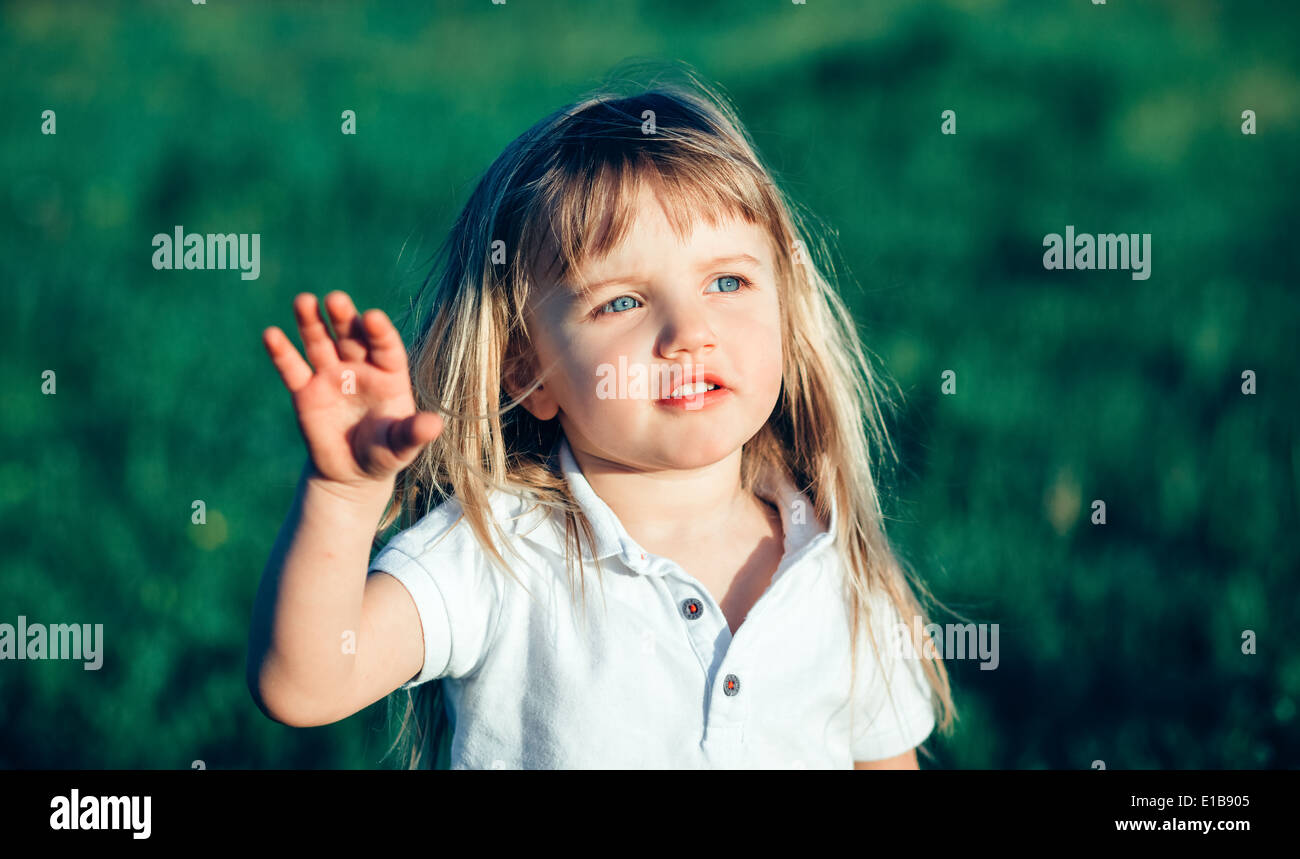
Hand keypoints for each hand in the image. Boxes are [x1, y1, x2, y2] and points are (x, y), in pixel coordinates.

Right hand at [263, 292, 442, 495]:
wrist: (351, 473)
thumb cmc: (384, 453)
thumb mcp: (401, 446)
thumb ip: (414, 433)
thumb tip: (436, 426)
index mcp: (389, 374)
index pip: (386, 347)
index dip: (380, 332)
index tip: (372, 317)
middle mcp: (359, 367)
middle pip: (351, 336)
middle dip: (344, 317)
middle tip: (336, 299)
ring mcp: (330, 376)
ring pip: (320, 342)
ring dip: (311, 322)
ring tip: (303, 300)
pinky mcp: (305, 391)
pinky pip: (292, 368)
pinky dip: (281, 352)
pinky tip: (270, 334)